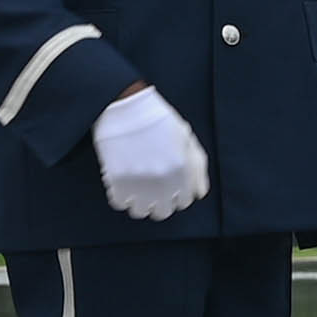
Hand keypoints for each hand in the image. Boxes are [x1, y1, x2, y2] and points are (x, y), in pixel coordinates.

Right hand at [92, 88, 211, 220]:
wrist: (127, 104)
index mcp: (182, 170)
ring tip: (136, 189)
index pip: (184, 201)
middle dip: (159, 202)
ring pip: (140, 212)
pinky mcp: (117, 180)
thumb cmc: (158, 119)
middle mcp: (163, 181)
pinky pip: (119, 203)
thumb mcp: (186, 139)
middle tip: (152, 190)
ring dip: (139, 203)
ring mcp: (139, 182)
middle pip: (162, 211)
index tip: (169, 187)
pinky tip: (122, 184)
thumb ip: (197, 168)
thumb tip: (199, 193)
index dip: (177, 194)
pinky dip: (120, 196)